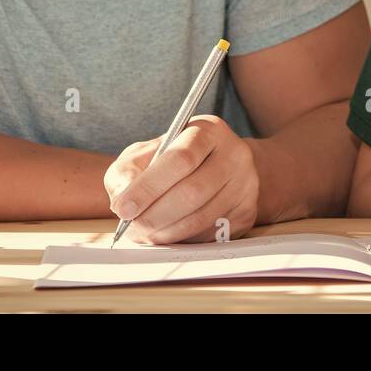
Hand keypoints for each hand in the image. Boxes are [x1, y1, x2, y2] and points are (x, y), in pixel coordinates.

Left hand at [105, 115, 258, 244]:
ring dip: (166, 233)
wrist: (217, 167)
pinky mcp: (247, 212)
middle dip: (155, 216)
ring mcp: (245, 185)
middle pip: (193, 192)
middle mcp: (234, 154)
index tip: (124, 208)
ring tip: (146, 233)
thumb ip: (127, 171)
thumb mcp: (146, 153)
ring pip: (201, 218)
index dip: (149, 187)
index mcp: (208, 130)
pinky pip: (211, 235)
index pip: (180, 159)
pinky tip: (169, 233)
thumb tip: (123, 200)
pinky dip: (184, 240)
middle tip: (132, 227)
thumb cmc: (173, 159)